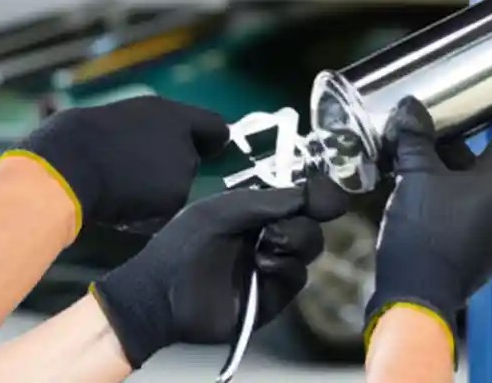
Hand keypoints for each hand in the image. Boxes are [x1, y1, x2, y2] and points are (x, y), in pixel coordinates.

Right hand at [2, 96, 227, 233]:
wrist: (65, 167)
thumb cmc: (77, 142)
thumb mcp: (119, 123)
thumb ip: (147, 133)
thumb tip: (157, 149)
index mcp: (168, 113)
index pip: (214, 127)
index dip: (210, 141)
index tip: (206, 149)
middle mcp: (183, 140)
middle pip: (191, 161)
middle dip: (169, 170)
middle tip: (134, 174)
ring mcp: (182, 170)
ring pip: (176, 188)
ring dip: (157, 194)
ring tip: (120, 188)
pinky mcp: (175, 199)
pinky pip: (164, 212)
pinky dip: (148, 214)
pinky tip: (121, 206)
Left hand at [91, 177, 346, 368]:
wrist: (164, 289)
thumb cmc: (188, 240)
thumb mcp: (229, 208)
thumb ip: (275, 200)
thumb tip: (321, 193)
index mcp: (258, 214)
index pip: (302, 201)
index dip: (318, 198)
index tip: (327, 199)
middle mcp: (270, 238)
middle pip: (311, 227)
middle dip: (301, 225)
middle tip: (273, 230)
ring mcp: (272, 269)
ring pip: (309, 251)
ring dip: (293, 243)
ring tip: (263, 248)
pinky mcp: (272, 298)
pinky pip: (297, 278)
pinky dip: (285, 269)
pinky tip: (262, 266)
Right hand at [365, 96, 491, 342]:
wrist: (415, 299)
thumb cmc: (420, 236)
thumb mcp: (413, 178)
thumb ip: (414, 138)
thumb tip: (410, 107)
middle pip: (488, 164)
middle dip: (457, 152)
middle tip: (428, 138)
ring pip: (477, 192)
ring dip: (451, 180)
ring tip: (415, 174)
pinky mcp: (484, 257)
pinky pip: (472, 217)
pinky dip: (452, 205)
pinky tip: (422, 204)